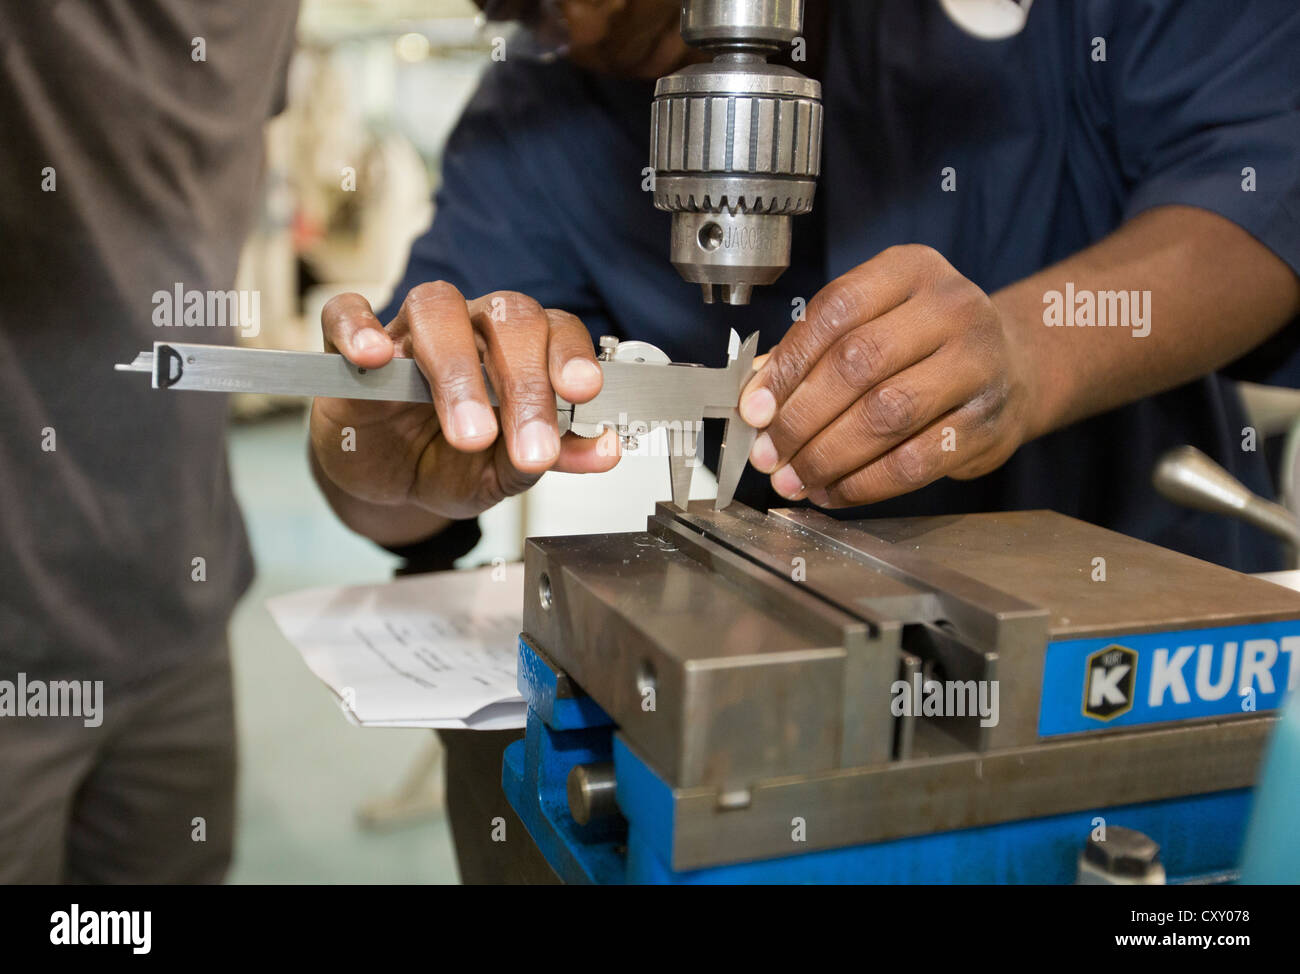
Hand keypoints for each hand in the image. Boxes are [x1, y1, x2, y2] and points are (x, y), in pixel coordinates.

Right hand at [309, 283, 618, 521]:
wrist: (390, 482)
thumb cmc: (451, 461)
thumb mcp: (506, 471)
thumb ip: (555, 455)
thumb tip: (605, 449)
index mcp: (517, 349)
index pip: (554, 328)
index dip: (572, 355)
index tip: (583, 394)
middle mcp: (470, 327)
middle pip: (505, 317)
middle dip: (524, 383)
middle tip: (531, 448)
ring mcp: (409, 331)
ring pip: (436, 307)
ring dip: (457, 369)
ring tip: (469, 432)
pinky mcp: (349, 347)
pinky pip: (345, 313)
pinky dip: (358, 328)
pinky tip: (374, 357)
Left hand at [739, 245, 1036, 507]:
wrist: (1012, 365)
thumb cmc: (923, 342)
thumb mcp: (873, 320)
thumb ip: (814, 349)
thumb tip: (756, 397)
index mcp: (910, 270)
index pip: (836, 311)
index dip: (788, 364)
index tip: (754, 409)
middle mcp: (951, 309)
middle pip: (858, 364)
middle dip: (801, 418)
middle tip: (768, 453)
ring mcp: (978, 365)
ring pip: (886, 416)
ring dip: (827, 456)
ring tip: (793, 478)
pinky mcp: (987, 423)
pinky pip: (914, 462)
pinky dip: (864, 484)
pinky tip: (833, 491)